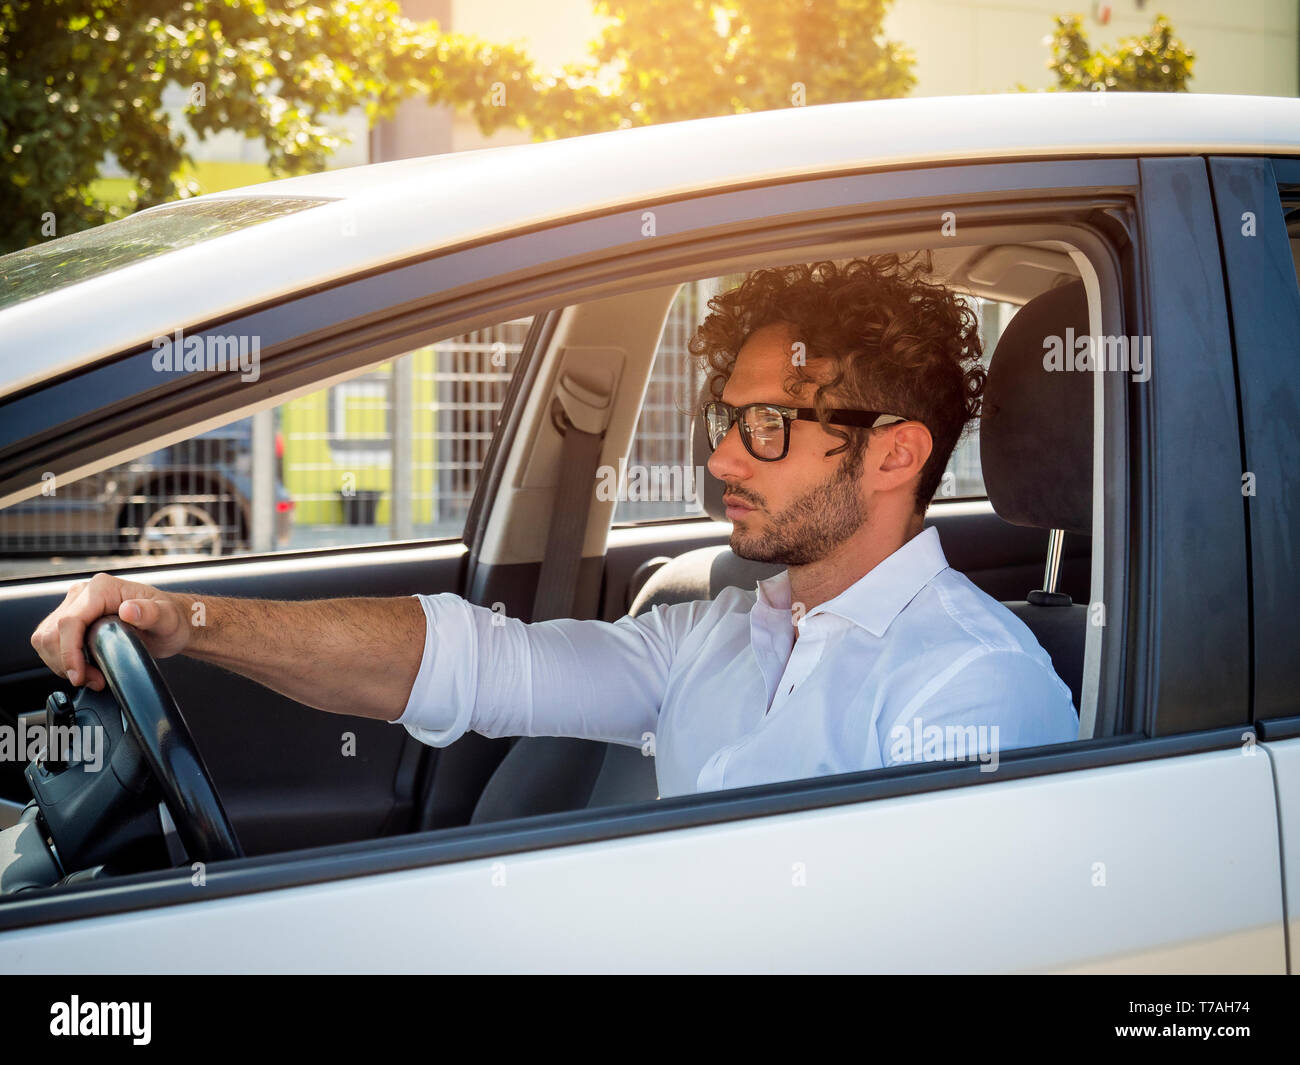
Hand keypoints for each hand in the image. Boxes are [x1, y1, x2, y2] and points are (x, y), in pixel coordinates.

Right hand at [29, 573, 190, 690]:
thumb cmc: (170, 619)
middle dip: (67, 663)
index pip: (69, 622)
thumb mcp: (167, 618)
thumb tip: (129, 609)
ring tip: (91, 676)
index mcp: (101, 588)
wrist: (170, 623)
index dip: (68, 652)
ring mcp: (75, 606)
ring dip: (62, 664)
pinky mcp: (72, 620)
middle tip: (93, 679)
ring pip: (46, 639)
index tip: (78, 675)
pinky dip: (62, 660)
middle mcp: (83, 594)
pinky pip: (51, 642)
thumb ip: (150, 613)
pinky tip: (84, 669)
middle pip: (52, 633)